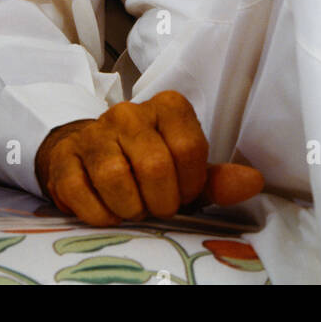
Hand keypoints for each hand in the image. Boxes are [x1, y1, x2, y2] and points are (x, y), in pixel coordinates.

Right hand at [35, 91, 263, 224]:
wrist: (91, 160)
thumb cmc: (146, 168)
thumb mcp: (185, 173)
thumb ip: (217, 180)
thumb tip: (254, 182)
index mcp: (168, 107)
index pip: (189, 149)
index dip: (188, 185)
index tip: (182, 193)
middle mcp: (130, 112)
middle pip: (154, 165)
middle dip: (159, 201)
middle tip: (156, 207)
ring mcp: (95, 131)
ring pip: (116, 177)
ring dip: (129, 209)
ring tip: (133, 209)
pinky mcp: (66, 156)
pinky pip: (82, 193)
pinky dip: (100, 215)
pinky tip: (107, 212)